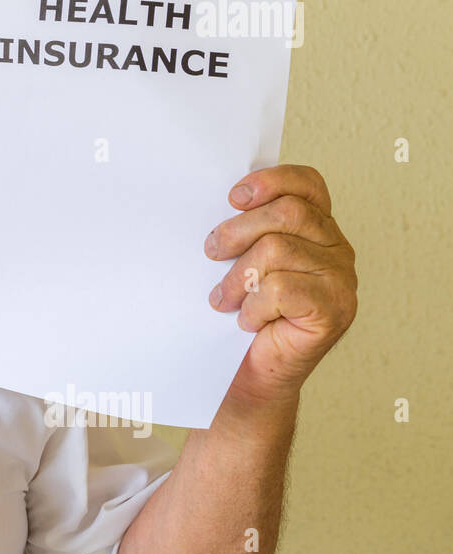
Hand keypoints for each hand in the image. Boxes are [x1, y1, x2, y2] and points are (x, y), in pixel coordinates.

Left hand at [204, 164, 357, 404]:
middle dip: (237, 230)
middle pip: (287, 213)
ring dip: (238, 277)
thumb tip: (221, 205)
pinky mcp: (335, 310)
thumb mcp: (246, 260)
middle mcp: (338, 249)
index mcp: (320, 229)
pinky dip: (253, 305)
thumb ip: (249, 229)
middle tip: (212, 251)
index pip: (308, 184)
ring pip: (277, 250)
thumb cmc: (249, 312)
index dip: (272, 181)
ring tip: (223, 298)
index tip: (234, 197)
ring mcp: (341, 280)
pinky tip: (248, 320)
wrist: (259, 372)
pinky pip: (280, 288)